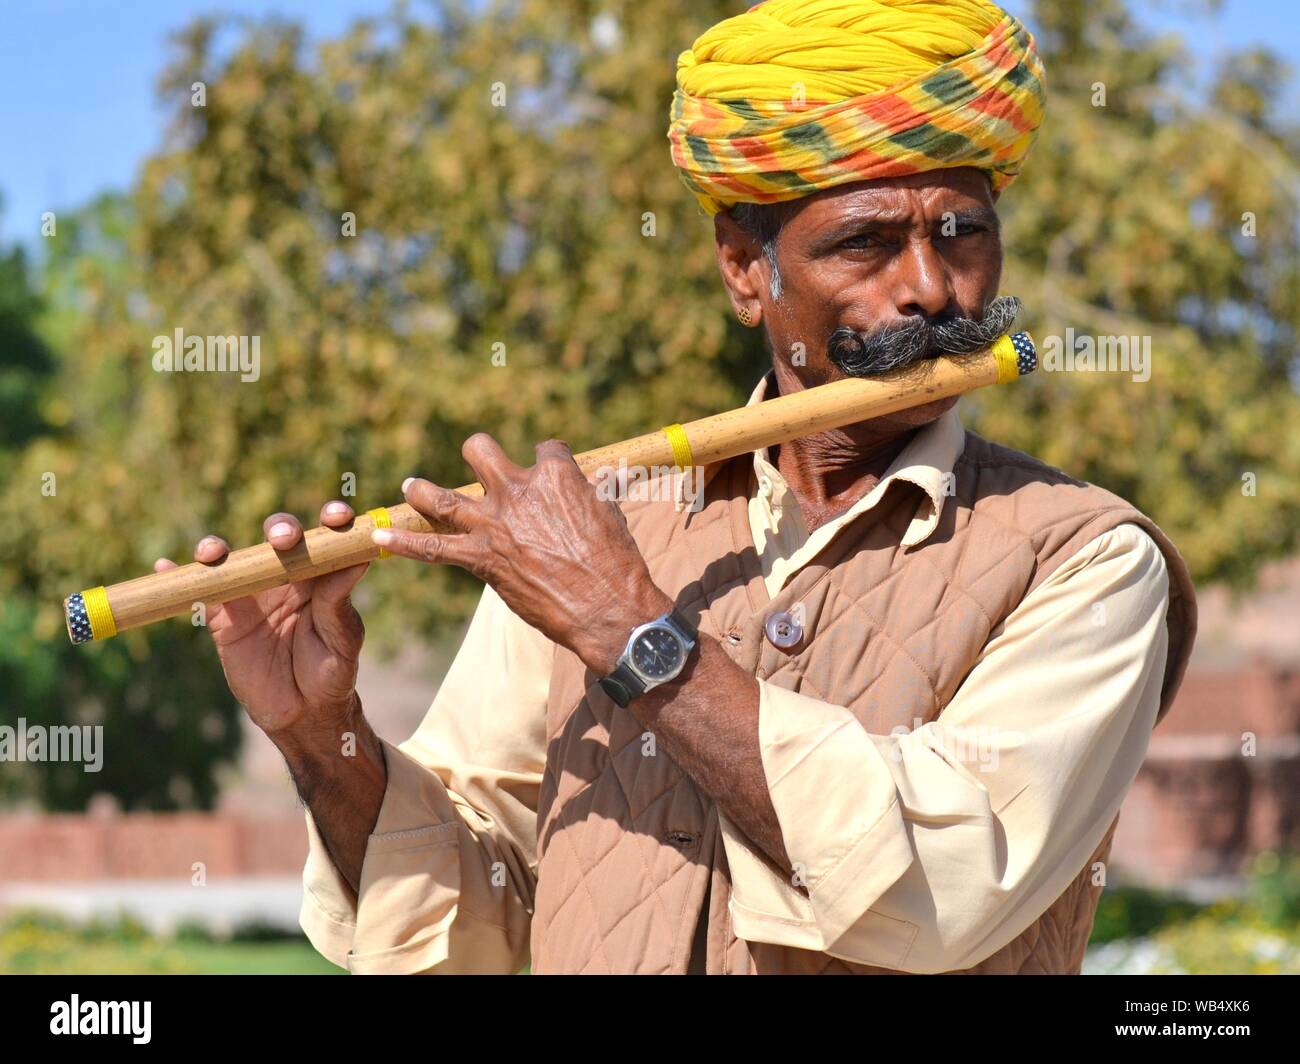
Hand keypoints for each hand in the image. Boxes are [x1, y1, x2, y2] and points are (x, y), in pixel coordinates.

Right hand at [154, 501, 368, 735]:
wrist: (302, 712)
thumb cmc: (331, 671)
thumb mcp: (342, 638)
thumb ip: (339, 601)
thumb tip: (360, 559)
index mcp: (321, 575)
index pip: (326, 538)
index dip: (331, 518)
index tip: (336, 516)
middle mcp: (286, 575)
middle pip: (277, 536)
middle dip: (279, 528)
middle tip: (282, 539)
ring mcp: (252, 593)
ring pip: (232, 557)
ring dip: (217, 546)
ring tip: (211, 552)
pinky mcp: (224, 616)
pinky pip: (201, 591)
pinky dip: (179, 577)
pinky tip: (165, 566)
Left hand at [372, 434, 671, 672]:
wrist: (607, 609)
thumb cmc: (618, 564)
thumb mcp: (612, 516)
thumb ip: (598, 493)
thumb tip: (610, 476)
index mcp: (556, 475)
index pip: (544, 449)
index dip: (546, 460)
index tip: (548, 473)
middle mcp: (519, 490)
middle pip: (480, 451)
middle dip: (477, 455)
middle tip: (478, 469)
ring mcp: (496, 524)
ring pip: (443, 496)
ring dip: (424, 491)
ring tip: (413, 487)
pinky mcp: (482, 559)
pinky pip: (433, 548)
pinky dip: (404, 543)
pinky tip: (380, 538)